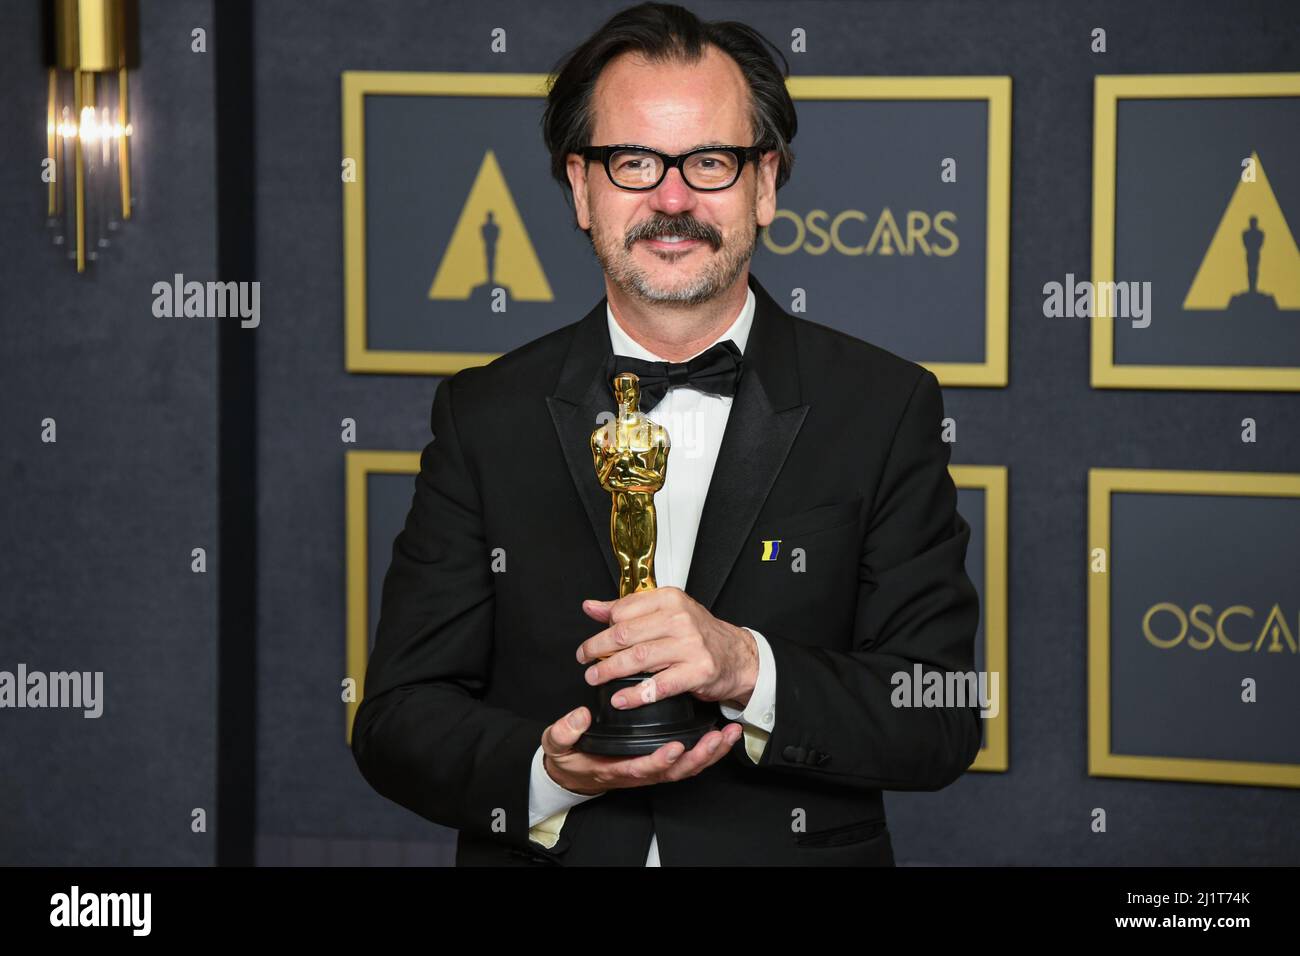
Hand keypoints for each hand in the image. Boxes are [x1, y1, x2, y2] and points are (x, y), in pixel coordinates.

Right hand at [541, 707, 743, 794]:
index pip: (641, 769)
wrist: (573, 772)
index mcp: (616, 769)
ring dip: (710, 753)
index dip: (660, 761)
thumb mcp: (557, 745)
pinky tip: (724, 734)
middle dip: (698, 757)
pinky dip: (709, 749)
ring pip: (687, 768)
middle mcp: (640, 773)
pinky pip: (690, 760)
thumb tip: (579, 716)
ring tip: (728, 734)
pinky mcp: (661, 761)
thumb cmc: (569, 758)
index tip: (675, 747)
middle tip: (716, 739)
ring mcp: (653, 769)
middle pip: (675, 772)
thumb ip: (564, 732)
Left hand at [576, 587, 758, 710]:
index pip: (624, 611)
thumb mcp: (666, 612)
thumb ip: (628, 609)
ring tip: (594, 678)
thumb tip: (591, 607)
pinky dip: (636, 695)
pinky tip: (620, 699)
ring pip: (638, 658)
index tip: (593, 641)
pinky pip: (659, 685)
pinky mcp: (698, 671)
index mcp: (669, 599)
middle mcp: (680, 619)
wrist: (737, 655)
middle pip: (626, 634)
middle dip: (598, 649)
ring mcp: (690, 646)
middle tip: (584, 659)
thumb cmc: (698, 634)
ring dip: (610, 671)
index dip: (603, 627)